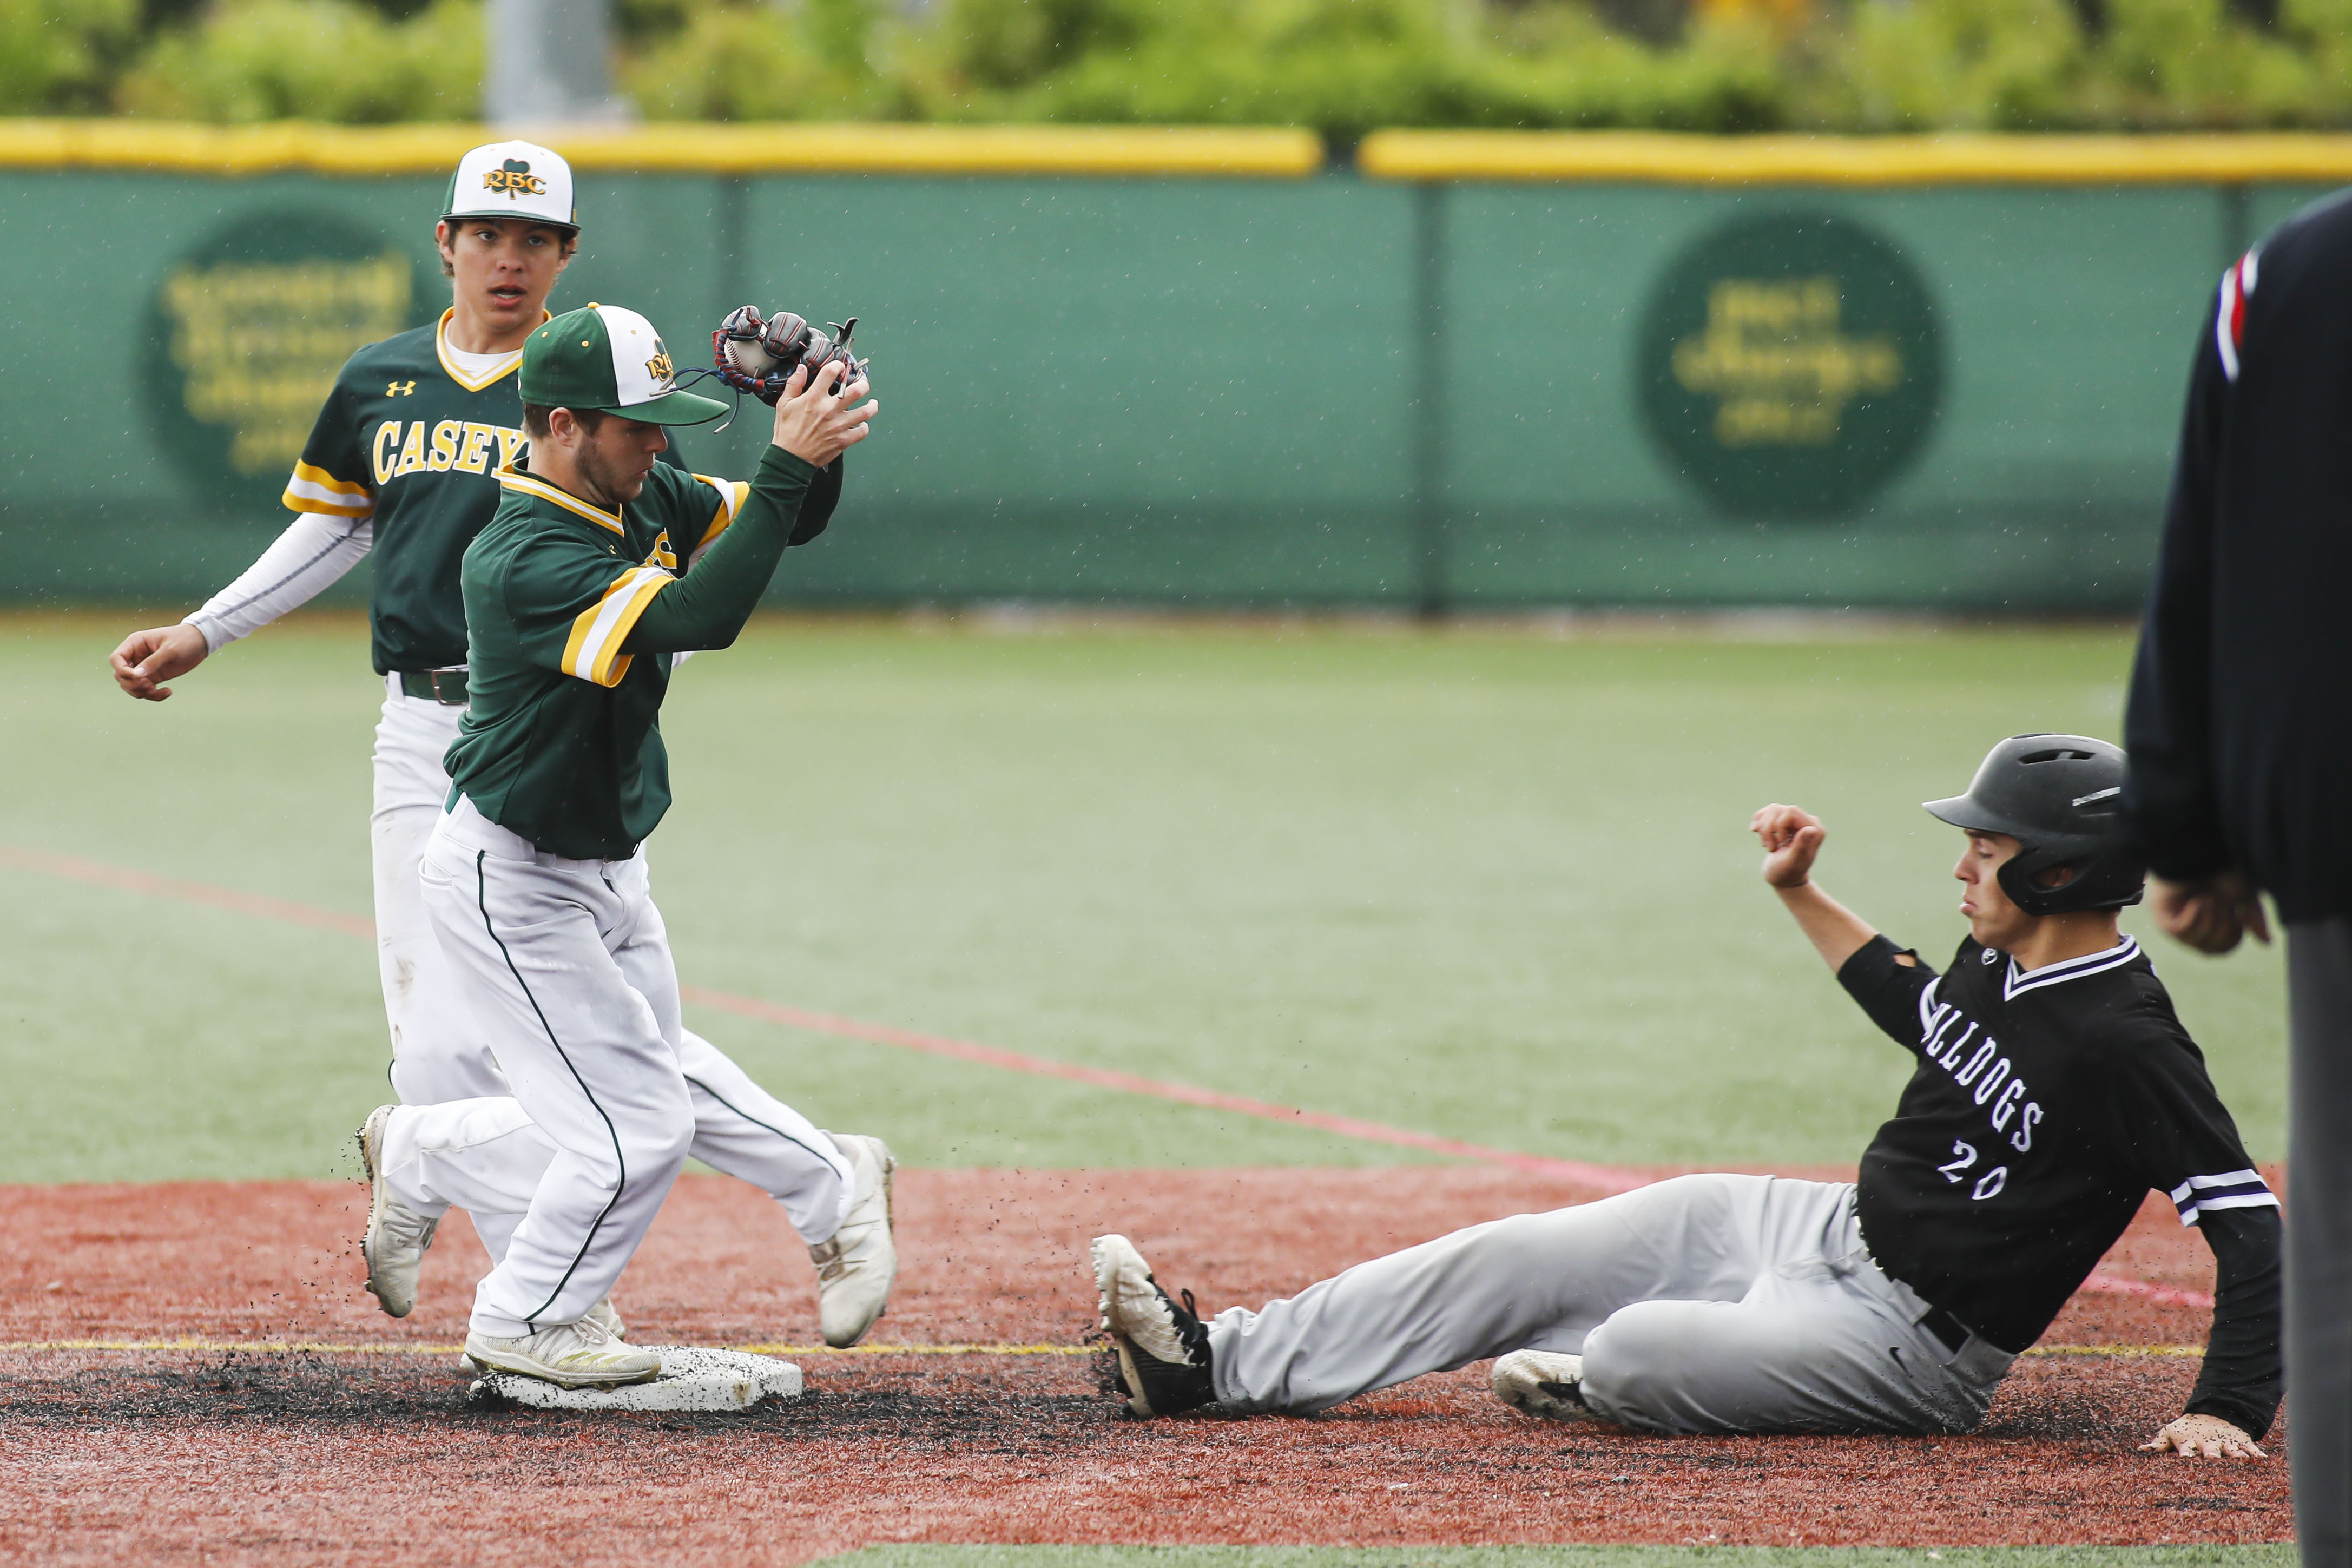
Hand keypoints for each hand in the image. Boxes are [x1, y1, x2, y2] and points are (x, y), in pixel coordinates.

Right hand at [110, 623, 209, 700]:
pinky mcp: (154, 676)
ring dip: (141, 692)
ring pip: (131, 685)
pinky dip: (153, 695)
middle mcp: (136, 656)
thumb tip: (137, 675)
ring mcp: (144, 667)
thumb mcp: (170, 650)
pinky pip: (145, 690)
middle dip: (132, 684)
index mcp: (135, 644)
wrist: (201, 642)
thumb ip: (153, 662)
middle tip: (150, 685)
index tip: (138, 677)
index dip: (122, 670)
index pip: (116, 659)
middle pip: (120, 675)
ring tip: (158, 690)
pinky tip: (167, 692)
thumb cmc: (185, 640)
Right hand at [770, 358, 875, 468]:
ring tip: (872, 403)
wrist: (790, 458)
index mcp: (814, 398)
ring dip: (872, 406)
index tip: (840, 367)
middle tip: (863, 384)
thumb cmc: (787, 432)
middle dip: (863, 384)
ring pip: (866, 412)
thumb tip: (801, 369)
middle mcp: (829, 409)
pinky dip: (864, 427)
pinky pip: (862, 432)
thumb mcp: (784, 404)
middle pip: (857, 390)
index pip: (831, 372)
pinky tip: (862, 424)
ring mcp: (838, 425)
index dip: (838, 366)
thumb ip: (794, 384)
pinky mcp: (843, 440)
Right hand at [1752, 804, 1825, 889]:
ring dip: (1763, 828)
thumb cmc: (1787, 873)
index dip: (1778, 825)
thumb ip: (1801, 845)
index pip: (1790, 812)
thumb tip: (1810, 829)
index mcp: (1814, 830)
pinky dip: (1759, 822)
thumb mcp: (1793, 861)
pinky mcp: (1784, 822)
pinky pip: (1767, 812)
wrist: (1782, 879)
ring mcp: (1795, 821)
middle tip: (1769, 848)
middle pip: (1779, 809)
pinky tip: (1757, 834)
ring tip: (1766, 845)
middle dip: (1768, 828)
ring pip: (1772, 810)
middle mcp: (1807, 822)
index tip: (1779, 844)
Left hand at [2141, 1412, 2266, 1458]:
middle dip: (2211, 1455)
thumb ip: (2159, 1444)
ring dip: (2235, 1454)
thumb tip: (2141, 1451)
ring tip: (2241, 1458)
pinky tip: (2263, 1459)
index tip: (2186, 1459)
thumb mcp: (2170, 1434)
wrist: (2210, 1415)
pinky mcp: (2241, 1441)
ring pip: (2231, 1449)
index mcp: (2190, 1443)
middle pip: (2210, 1450)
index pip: (2187, 1450)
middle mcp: (2208, 1444)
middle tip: (2213, 1458)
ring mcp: (2225, 1442)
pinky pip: (2250, 1447)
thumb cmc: (2186, 1431)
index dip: (2186, 1454)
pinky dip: (2256, 1452)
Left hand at [2151, 872, 2269, 954]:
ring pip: (2194, 942)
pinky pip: (2178, 932)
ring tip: (2207, 897)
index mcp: (2213, 919)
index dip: (2232, 936)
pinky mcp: (2161, 914)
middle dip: (2221, 925)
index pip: (2223, 947)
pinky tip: (2195, 901)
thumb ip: (2254, 920)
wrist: (2204, 851)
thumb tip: (2266, 942)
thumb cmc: (2225, 868)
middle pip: (2209, 950)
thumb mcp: (2247, 896)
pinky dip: (2192, 917)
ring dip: (2207, 919)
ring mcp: (2175, 918)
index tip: (2236, 914)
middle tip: (2220, 901)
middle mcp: (2193, 922)